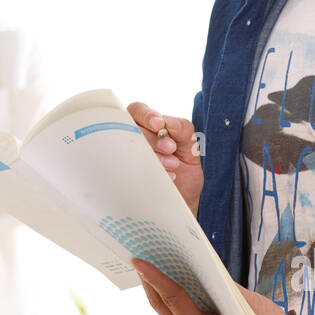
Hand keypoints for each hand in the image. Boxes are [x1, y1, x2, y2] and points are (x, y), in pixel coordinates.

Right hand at [126, 101, 203, 215]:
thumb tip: (170, 122)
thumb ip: (184, 130)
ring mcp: (125, 158)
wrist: (183, 204)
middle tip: (170, 149)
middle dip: (153, 138)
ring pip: (128, 147)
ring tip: (172, 166)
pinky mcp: (123, 177)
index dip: (146, 115)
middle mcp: (132, 139)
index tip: (159, 125)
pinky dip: (148, 171)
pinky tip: (165, 178)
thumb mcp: (191, 149)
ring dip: (152, 155)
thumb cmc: (184, 174)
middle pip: (131, 128)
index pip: (137, 110)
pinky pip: (126, 169)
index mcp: (147, 127)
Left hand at [131, 258, 302, 314]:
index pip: (172, 298)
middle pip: (162, 305)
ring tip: (150, 262)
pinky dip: (174, 295)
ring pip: (168, 311)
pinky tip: (174, 277)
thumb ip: (220, 285)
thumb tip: (198, 263)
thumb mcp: (245, 302)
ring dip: (158, 288)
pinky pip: (181, 313)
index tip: (138, 259)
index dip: (154, 276)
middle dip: (148, 280)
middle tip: (139, 254)